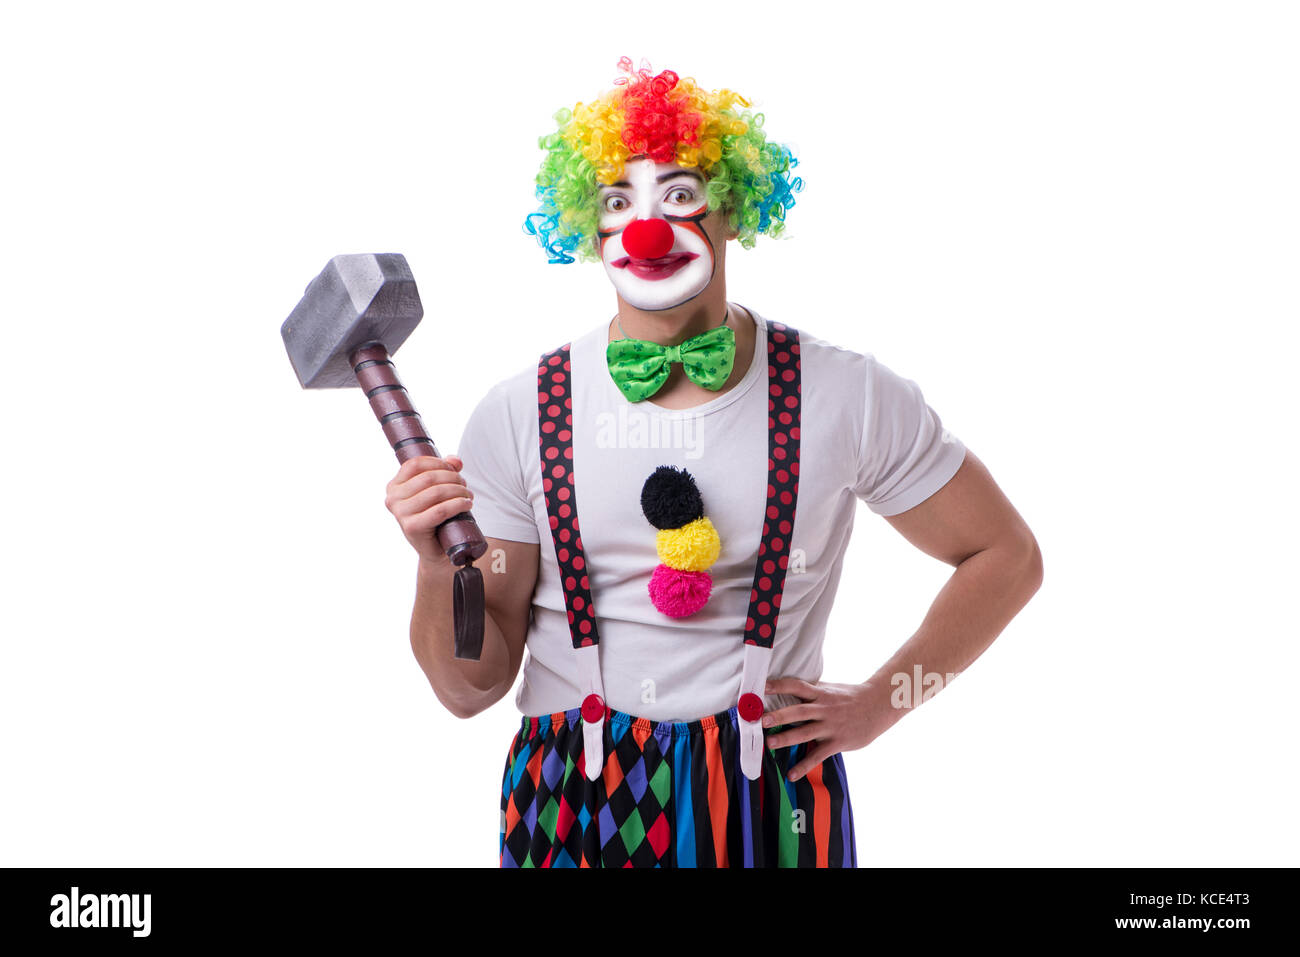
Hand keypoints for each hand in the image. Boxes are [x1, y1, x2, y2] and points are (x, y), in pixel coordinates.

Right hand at [384, 454, 474, 565]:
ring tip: (467, 495)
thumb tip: (455, 460)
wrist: (436, 550)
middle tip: (464, 486)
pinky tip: (466, 504)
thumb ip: (444, 470)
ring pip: (436, 493)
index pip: (415, 464)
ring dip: (458, 491)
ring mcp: (400, 514)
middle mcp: (393, 499)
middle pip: (429, 478)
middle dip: (453, 478)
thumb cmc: (435, 518)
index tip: (455, 469)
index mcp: (394, 486)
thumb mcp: (436, 490)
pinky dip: (457, 505)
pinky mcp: (412, 528)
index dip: (439, 462)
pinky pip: (439, 511)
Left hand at [761, 677, 888, 781]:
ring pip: (805, 733)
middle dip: (780, 716)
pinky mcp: (837, 742)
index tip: (763, 687)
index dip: (780, 685)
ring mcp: (831, 726)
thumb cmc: (852, 697)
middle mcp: (824, 709)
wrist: (879, 706)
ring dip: (786, 739)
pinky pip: (818, 755)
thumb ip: (813, 691)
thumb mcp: (832, 689)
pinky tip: (791, 774)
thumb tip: (791, 689)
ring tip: (769, 744)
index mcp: (821, 693)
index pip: (797, 686)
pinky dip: (804, 766)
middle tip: (762, 720)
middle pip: (799, 711)